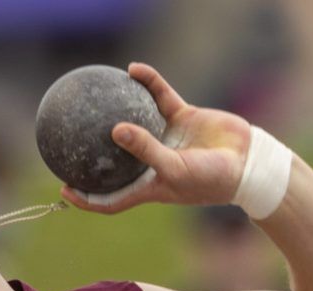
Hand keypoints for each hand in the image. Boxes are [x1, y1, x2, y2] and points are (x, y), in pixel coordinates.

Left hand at [62, 63, 251, 213]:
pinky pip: (159, 98)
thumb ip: (144, 150)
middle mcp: (153, 164)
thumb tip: (114, 130)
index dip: (88, 198)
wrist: (247, 161)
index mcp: (148, 186)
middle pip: (117, 161)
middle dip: (94, 154)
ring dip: (118, 109)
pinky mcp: (182, 118)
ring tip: (96, 95)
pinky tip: (133, 69)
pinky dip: (149, 84)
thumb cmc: (210, 178)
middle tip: (70, 139)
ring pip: (135, 122)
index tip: (65, 190)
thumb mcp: (173, 169)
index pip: (112, 199)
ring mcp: (167, 140)